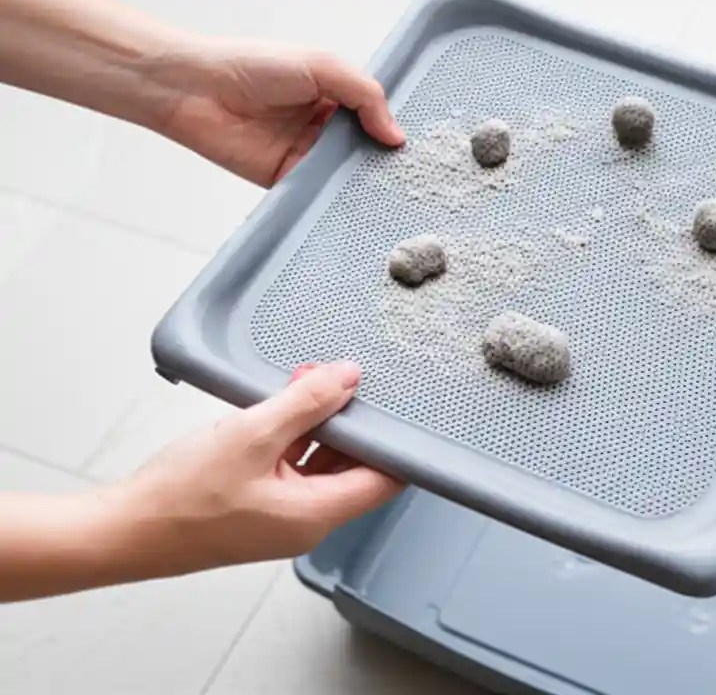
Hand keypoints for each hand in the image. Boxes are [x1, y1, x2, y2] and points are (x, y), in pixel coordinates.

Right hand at [117, 361, 404, 570]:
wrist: (124, 530)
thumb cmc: (182, 496)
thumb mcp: (252, 434)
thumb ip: (307, 403)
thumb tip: (347, 377)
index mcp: (317, 514)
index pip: (384, 481)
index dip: (396, 443)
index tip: (397, 405)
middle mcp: (307, 522)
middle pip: (354, 469)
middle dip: (350, 422)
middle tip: (339, 381)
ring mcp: (282, 518)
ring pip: (320, 465)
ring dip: (318, 426)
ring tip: (306, 384)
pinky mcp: (259, 509)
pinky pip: (292, 470)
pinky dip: (292, 438)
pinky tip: (278, 408)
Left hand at [159, 39, 406, 185]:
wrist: (196, 90)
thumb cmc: (250, 66)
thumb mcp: (321, 66)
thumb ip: (364, 95)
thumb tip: (395, 135)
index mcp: (334, 94)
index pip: (375, 115)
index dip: (394, 128)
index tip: (418, 146)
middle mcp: (322, 125)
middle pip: (365, 148)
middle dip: (384, 161)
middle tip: (411, 175)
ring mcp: (306, 154)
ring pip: (346, 174)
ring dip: (363, 182)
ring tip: (390, 193)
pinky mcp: (287, 180)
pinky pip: (318, 193)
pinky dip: (334, 199)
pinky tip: (354, 203)